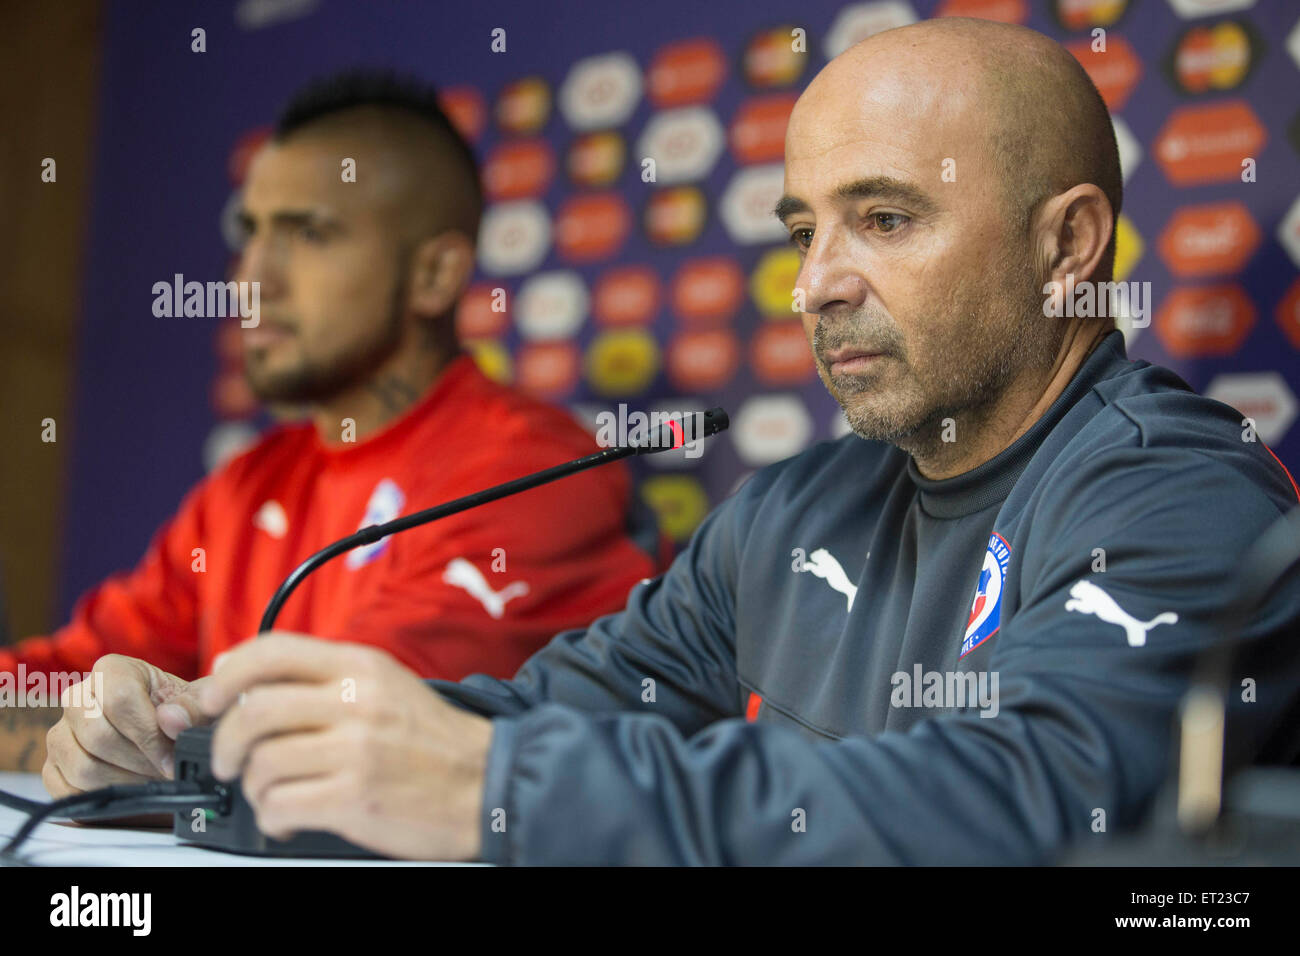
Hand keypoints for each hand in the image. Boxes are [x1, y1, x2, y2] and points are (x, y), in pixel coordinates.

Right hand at [43, 654, 213, 798]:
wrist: (169, 735)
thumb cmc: (183, 714)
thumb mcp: (201, 703)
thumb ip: (194, 707)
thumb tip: (172, 720)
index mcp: (111, 671)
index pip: (120, 699)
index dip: (149, 735)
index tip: (172, 757)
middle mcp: (77, 698)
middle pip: (99, 737)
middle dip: (140, 762)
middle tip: (166, 772)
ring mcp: (61, 734)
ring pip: (83, 768)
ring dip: (125, 782)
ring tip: (152, 779)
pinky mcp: (53, 768)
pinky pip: (67, 792)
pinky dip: (103, 799)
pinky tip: (129, 789)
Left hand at [198, 633, 492, 860]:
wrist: (488, 783)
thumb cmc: (435, 742)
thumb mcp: (387, 687)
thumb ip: (328, 682)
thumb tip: (253, 690)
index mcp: (361, 667)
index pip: (273, 651)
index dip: (228, 673)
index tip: (212, 696)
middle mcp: (355, 701)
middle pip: (253, 711)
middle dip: (226, 742)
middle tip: (228, 760)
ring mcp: (354, 750)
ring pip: (261, 763)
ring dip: (253, 785)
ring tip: (271, 793)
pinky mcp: (353, 797)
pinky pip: (279, 805)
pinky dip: (271, 816)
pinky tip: (287, 817)